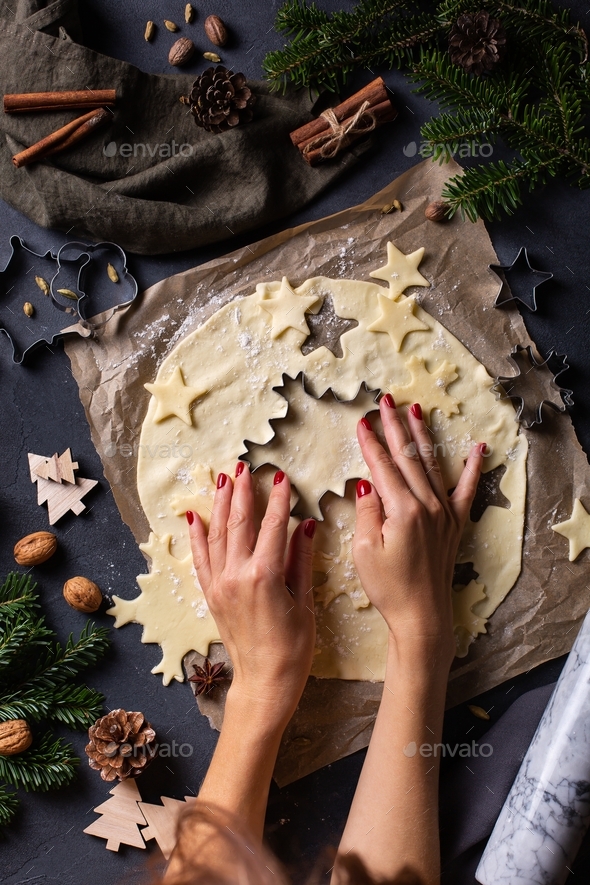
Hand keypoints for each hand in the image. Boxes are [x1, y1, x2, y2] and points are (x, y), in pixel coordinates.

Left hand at [187, 465, 315, 731]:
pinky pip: (200, 558)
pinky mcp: (211, 594)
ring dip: (220, 504)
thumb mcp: (305, 602)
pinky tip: (195, 516)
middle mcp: (236, 574)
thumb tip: (306, 525)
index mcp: (265, 575)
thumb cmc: (293, 647)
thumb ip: (301, 560)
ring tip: (223, 479)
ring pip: (216, 534)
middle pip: (239, 523)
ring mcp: (220, 584)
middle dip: (242, 492)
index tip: (280, 477)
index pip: (272, 526)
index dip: (278, 499)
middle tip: (244, 466)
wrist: (264, 682)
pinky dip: (197, 536)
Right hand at [353, 396, 484, 668]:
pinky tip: (479, 448)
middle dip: (394, 428)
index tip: (361, 421)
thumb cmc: (389, 587)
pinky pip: (466, 490)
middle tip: (386, 401)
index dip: (370, 443)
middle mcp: (427, 505)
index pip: (383, 467)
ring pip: (431, 466)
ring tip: (415, 411)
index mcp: (403, 510)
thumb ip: (367, 512)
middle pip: (408, 458)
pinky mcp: (454, 524)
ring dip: (422, 437)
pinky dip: (473, 468)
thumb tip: (367, 483)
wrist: (421, 616)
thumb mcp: (365, 551)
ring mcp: (444, 513)